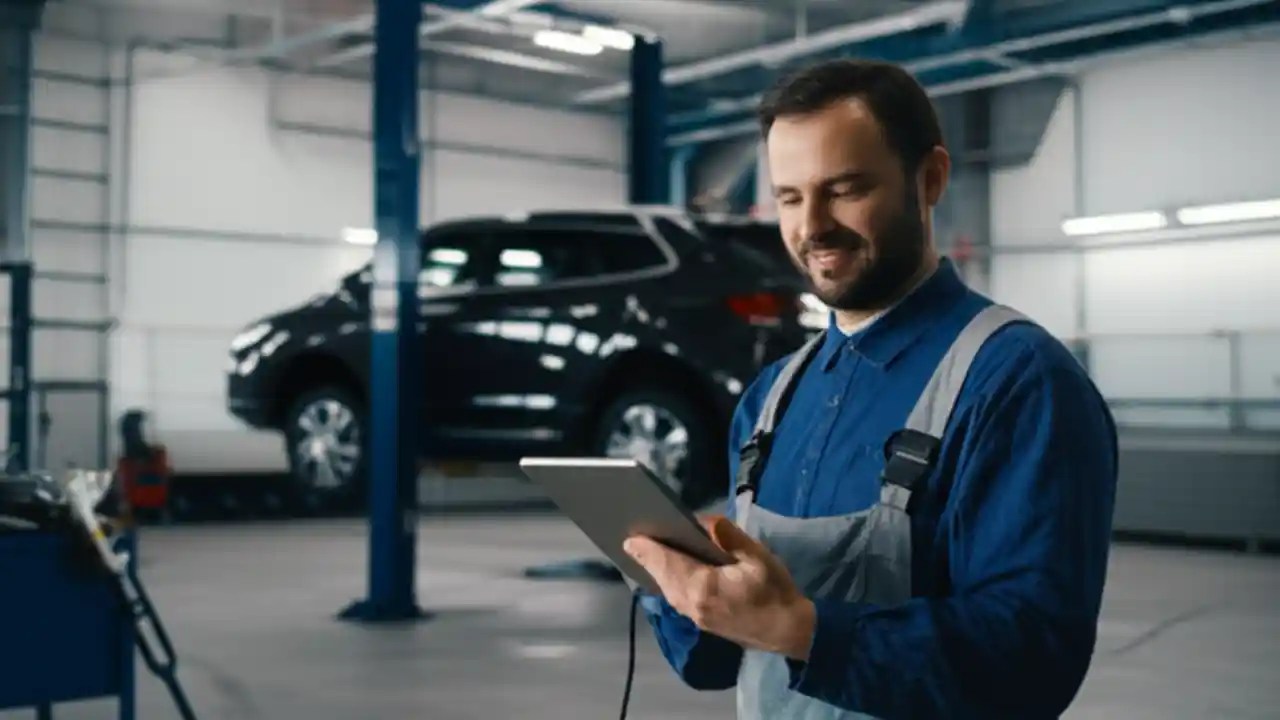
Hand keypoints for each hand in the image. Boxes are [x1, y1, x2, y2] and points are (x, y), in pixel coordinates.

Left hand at [624, 515, 815, 659]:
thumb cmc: (776, 593)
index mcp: (703, 587)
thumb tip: (703, 522)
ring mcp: (695, 616)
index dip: (647, 549)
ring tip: (648, 548)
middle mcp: (692, 604)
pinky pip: (676, 596)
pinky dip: (669, 580)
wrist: (790, 632)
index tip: (629, 537)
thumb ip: (728, 536)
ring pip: (667, 589)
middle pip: (661, 577)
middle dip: (648, 557)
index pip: (667, 563)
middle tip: (635, 536)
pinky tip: (669, 567)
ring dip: (657, 569)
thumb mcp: (757, 557)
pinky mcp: (701, 621)